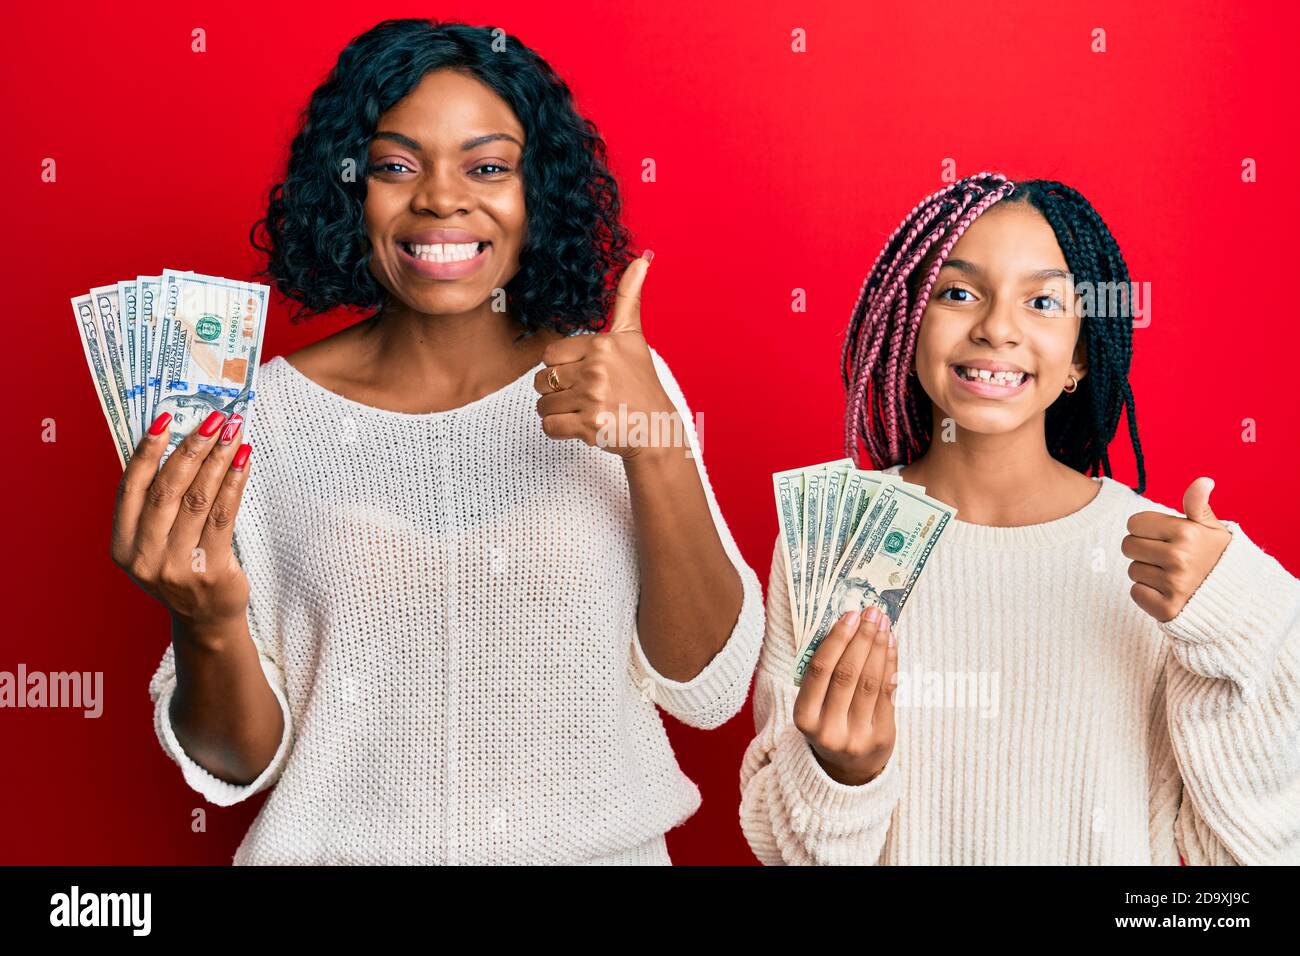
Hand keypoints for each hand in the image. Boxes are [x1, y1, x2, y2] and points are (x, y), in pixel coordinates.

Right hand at [111, 409, 253, 629]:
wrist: (206, 620)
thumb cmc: (182, 568)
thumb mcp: (155, 542)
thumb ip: (158, 503)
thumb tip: (180, 442)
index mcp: (123, 544)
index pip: (131, 488)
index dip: (147, 451)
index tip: (165, 420)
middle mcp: (144, 556)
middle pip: (167, 490)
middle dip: (192, 448)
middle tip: (213, 419)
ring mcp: (176, 566)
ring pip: (198, 499)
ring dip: (218, 460)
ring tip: (233, 433)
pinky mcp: (210, 570)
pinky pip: (223, 516)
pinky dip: (234, 484)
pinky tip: (243, 462)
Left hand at [532, 250, 675, 458]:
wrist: (657, 428)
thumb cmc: (641, 383)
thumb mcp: (633, 337)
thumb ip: (629, 298)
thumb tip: (642, 258)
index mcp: (601, 345)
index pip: (549, 355)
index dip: (561, 367)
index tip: (583, 374)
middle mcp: (596, 369)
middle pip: (542, 380)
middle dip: (556, 390)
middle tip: (582, 396)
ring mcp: (592, 399)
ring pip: (543, 404)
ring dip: (557, 411)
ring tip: (583, 410)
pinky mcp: (589, 426)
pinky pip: (549, 426)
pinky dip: (558, 429)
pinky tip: (579, 425)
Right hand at [793, 607, 898, 785]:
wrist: (848, 771)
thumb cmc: (828, 724)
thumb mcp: (814, 706)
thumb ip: (825, 673)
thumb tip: (848, 626)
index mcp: (805, 719)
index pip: (820, 672)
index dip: (836, 641)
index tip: (849, 616)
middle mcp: (829, 730)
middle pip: (848, 674)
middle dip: (862, 638)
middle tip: (871, 613)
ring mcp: (857, 737)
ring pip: (870, 682)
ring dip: (878, 647)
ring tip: (883, 624)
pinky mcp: (882, 738)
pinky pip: (888, 693)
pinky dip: (890, 664)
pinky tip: (891, 644)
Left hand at [1123, 476, 1231, 622]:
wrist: (1237, 601)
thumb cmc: (1218, 559)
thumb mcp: (1213, 529)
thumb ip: (1198, 505)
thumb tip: (1204, 481)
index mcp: (1186, 533)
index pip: (1134, 523)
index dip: (1146, 529)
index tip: (1164, 537)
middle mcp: (1179, 558)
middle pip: (1128, 546)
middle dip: (1143, 549)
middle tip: (1166, 556)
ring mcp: (1173, 585)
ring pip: (1133, 570)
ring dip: (1147, 572)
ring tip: (1171, 575)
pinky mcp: (1166, 608)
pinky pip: (1136, 592)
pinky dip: (1148, 593)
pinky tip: (1168, 592)